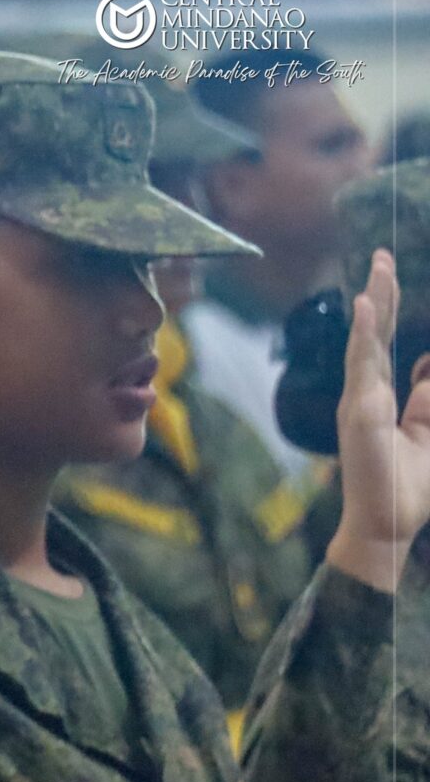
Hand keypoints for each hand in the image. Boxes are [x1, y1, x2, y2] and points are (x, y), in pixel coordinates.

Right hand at [326, 250, 429, 590]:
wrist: (389, 525)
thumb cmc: (411, 486)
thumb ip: (428, 399)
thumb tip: (428, 365)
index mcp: (381, 396)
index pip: (383, 343)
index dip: (388, 309)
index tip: (388, 275)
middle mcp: (364, 393)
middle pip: (371, 334)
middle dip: (380, 293)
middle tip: (382, 256)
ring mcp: (358, 401)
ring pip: (366, 341)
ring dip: (373, 302)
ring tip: (379, 269)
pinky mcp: (360, 412)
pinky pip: (362, 365)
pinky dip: (361, 333)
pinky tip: (363, 306)